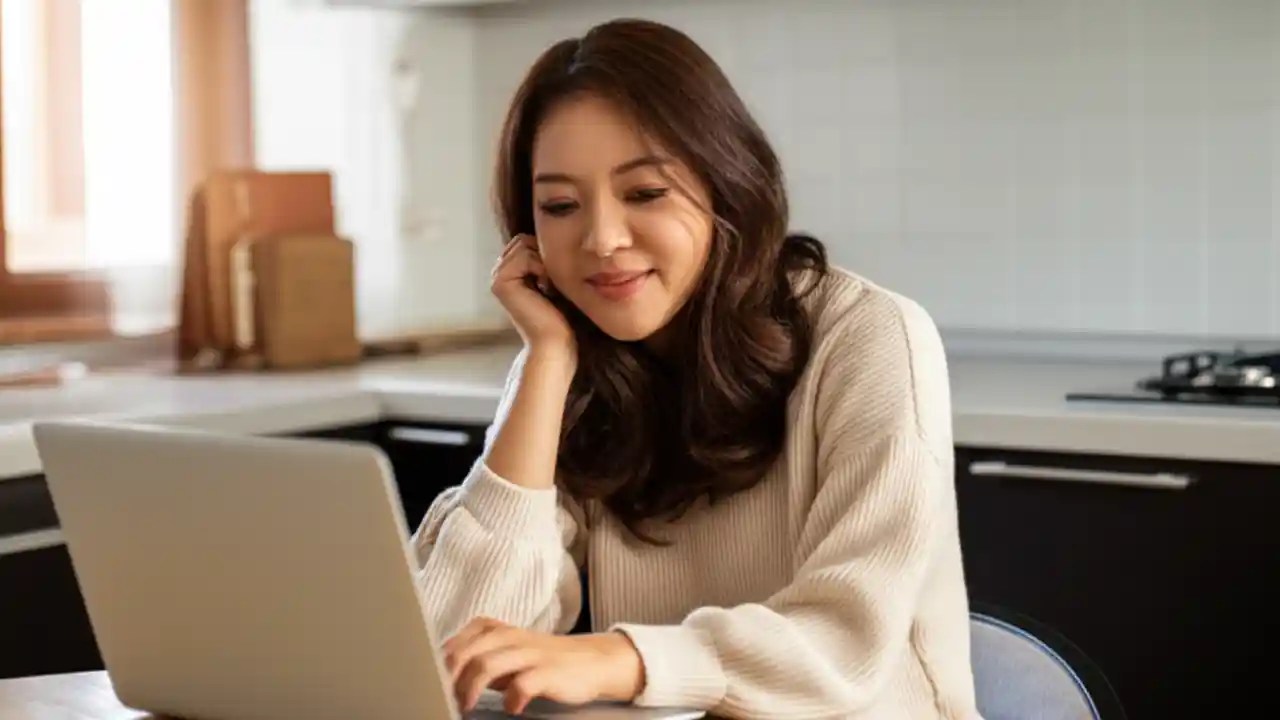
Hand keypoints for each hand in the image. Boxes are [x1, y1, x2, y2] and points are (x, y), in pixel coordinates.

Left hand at [444, 617, 644, 714]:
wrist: (592, 660)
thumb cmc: (542, 659)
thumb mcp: (507, 652)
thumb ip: (478, 658)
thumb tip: (443, 675)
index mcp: (495, 630)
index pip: (456, 643)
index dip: (439, 665)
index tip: (431, 685)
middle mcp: (510, 637)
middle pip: (466, 653)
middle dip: (449, 679)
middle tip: (444, 700)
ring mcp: (529, 653)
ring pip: (487, 665)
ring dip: (470, 688)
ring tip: (466, 706)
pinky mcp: (549, 671)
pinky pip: (523, 683)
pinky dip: (511, 698)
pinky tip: (511, 707)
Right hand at [491, 234, 574, 358]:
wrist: (555, 342)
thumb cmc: (562, 314)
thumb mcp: (555, 278)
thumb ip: (545, 257)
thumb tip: (555, 230)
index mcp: (510, 270)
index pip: (528, 240)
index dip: (547, 254)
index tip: (555, 281)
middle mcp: (500, 272)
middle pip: (525, 239)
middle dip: (544, 256)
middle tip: (552, 285)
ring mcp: (497, 276)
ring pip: (525, 245)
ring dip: (545, 263)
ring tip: (548, 288)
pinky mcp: (500, 282)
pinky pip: (526, 256)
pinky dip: (542, 269)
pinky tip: (545, 290)